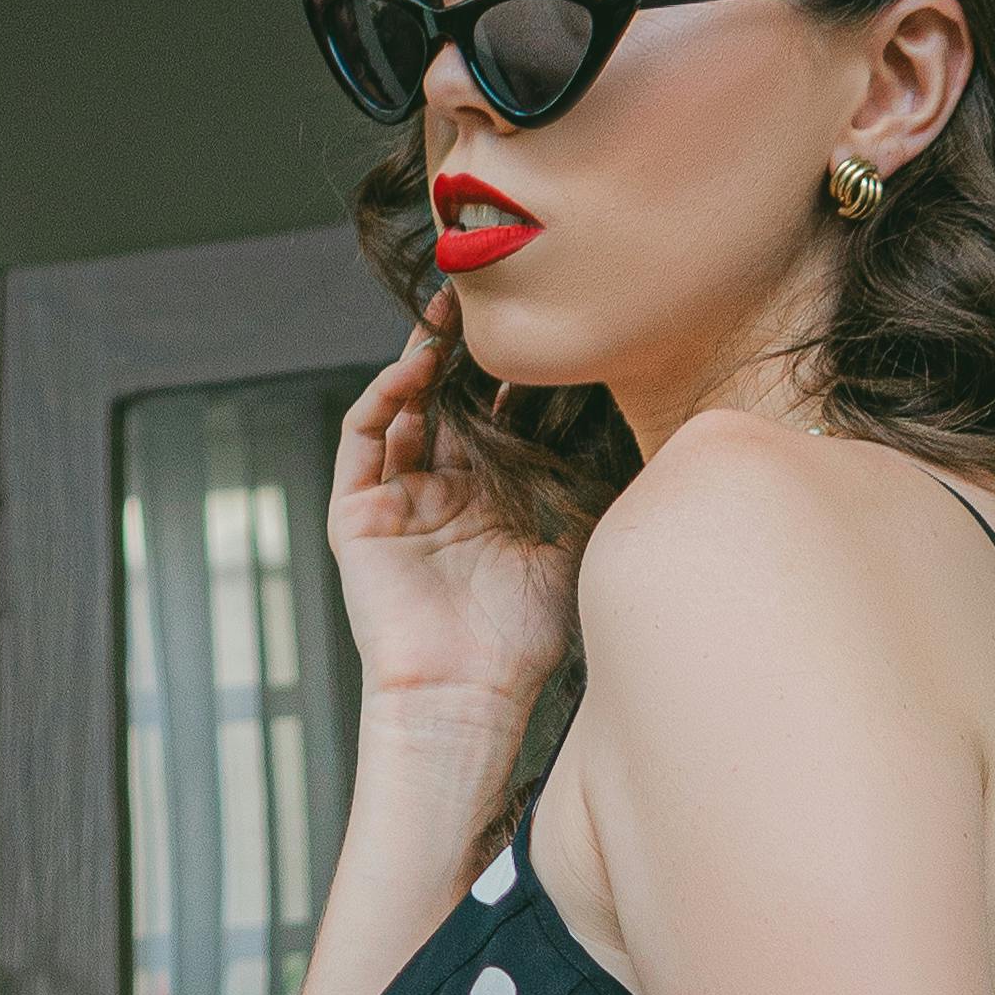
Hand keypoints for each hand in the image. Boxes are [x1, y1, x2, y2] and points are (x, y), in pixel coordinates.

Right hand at [328, 298, 581, 727]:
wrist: (467, 692)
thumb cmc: (521, 639)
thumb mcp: (569, 550)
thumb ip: (583, 493)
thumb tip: (638, 439)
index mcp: (487, 500)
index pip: (492, 417)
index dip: (508, 374)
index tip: (537, 331)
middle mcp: (438, 494)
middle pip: (443, 401)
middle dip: (460, 352)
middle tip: (483, 301)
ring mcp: (395, 502)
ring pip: (400, 411)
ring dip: (418, 364)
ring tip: (445, 321)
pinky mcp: (356, 515)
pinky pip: (361, 441)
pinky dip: (382, 401)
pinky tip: (412, 371)